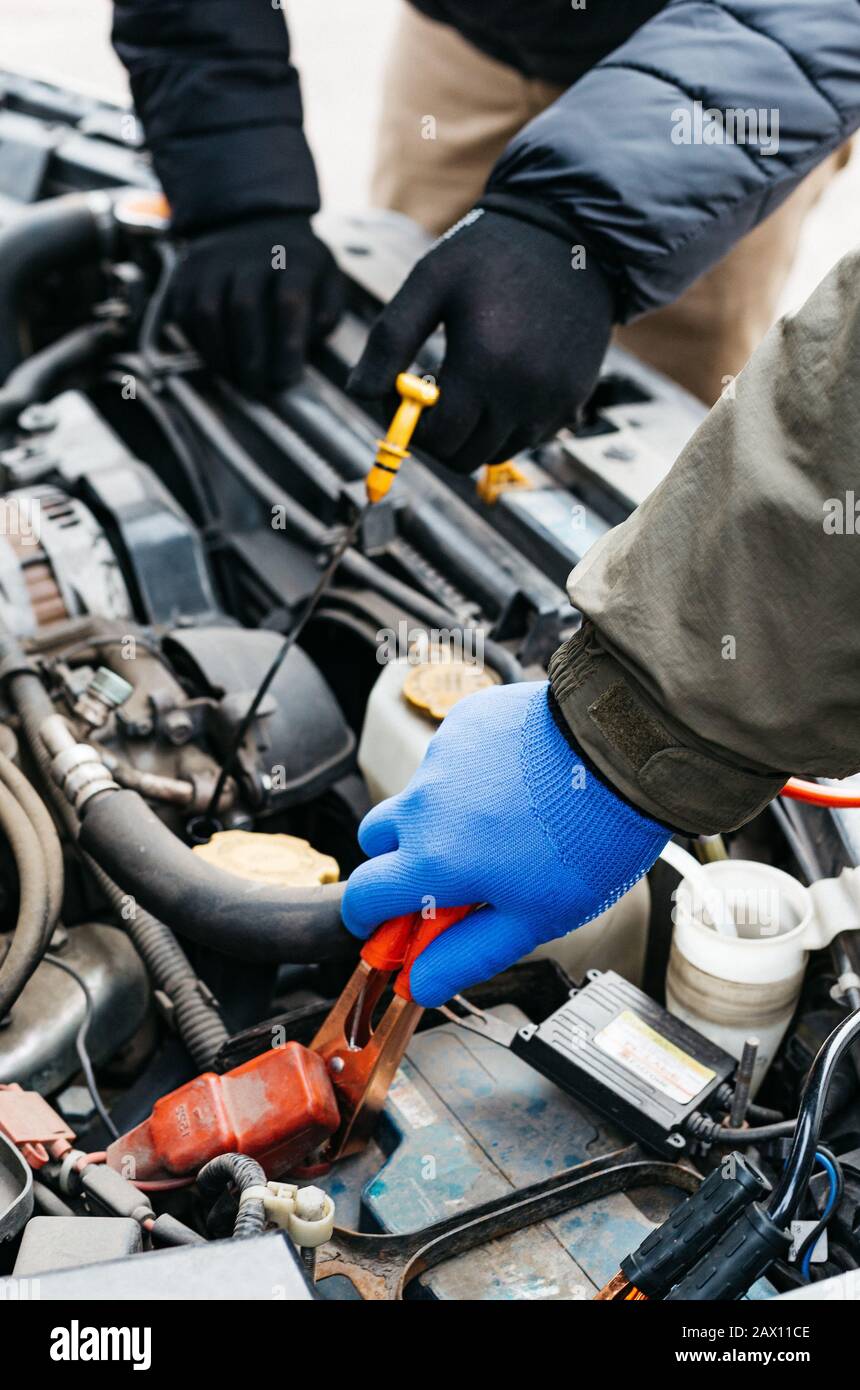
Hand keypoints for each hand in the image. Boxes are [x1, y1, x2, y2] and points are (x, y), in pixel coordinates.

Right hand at [169, 214, 343, 392]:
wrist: (254, 224)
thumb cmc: (297, 269)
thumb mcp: (327, 282)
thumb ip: (326, 315)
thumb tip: (308, 341)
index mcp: (295, 256)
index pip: (288, 300)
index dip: (287, 345)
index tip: (287, 379)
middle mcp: (250, 252)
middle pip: (244, 307)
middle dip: (251, 357)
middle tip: (258, 389)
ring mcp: (214, 259)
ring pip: (208, 311)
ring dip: (221, 355)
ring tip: (236, 381)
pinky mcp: (187, 271)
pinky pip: (185, 314)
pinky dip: (200, 345)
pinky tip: (218, 361)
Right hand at [342, 681, 667, 1005]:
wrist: (621, 753)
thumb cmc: (587, 839)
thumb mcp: (532, 919)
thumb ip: (465, 955)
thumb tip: (421, 985)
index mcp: (431, 861)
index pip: (363, 897)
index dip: (367, 918)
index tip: (386, 925)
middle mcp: (422, 804)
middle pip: (376, 841)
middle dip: (398, 863)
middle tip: (449, 876)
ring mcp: (441, 757)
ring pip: (418, 796)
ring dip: (441, 816)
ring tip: (504, 825)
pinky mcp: (465, 722)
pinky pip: (449, 756)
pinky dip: (470, 775)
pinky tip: (516, 782)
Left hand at [348, 210, 614, 473]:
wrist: (571, 237)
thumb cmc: (490, 255)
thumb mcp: (430, 282)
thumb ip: (389, 339)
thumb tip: (359, 393)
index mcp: (484, 365)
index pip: (438, 439)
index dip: (412, 428)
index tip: (406, 396)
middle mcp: (524, 394)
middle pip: (464, 457)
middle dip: (438, 437)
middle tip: (433, 396)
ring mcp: (554, 402)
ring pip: (497, 453)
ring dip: (473, 434)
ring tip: (467, 386)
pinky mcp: (573, 400)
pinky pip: (529, 438)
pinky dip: (508, 425)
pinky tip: (501, 384)